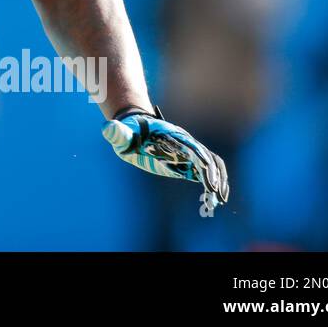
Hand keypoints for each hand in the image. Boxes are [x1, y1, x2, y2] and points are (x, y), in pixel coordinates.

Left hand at [103, 107, 229, 208]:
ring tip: (218, 198)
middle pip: (205, 157)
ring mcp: (187, 152)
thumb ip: (116, 133)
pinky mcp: (186, 162)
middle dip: (212, 174)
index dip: (199, 160)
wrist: (134, 128)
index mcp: (171, 136)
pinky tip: (213, 198)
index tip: (204, 174)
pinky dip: (214, 182)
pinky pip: (206, 171)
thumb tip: (109, 129)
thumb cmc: (128, 132)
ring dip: (218, 179)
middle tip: (214, 193)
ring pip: (211, 163)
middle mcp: (184, 143)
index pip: (190, 147)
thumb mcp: (120, 134)